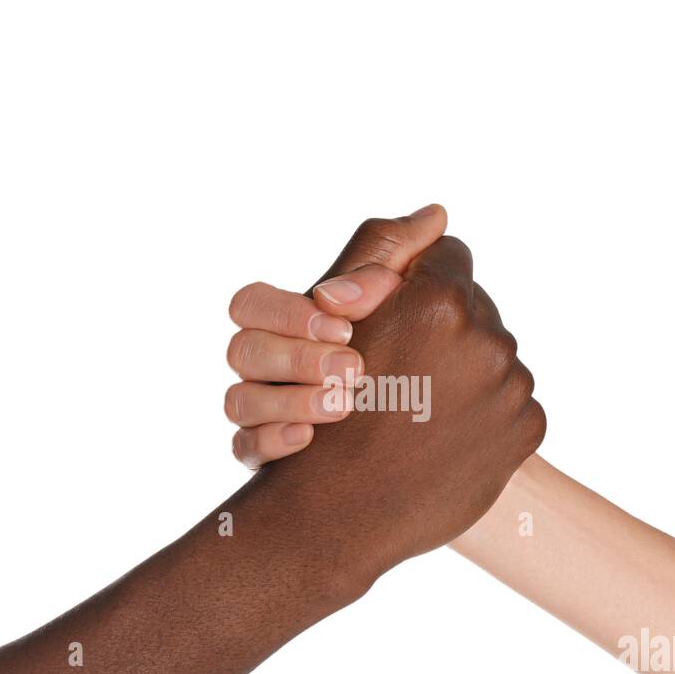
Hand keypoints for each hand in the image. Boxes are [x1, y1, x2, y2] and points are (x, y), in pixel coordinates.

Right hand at [224, 204, 446, 466]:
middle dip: (299, 356)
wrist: (421, 445)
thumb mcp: (406, 307)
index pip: (252, 302)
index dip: (290, 311)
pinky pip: (244, 449)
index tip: (345, 321)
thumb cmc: (408, 362)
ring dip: (292, 399)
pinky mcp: (270, 458)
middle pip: (243, 349)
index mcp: (289, 322)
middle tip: (354, 368)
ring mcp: (264, 412)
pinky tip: (309, 440)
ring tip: (343, 404)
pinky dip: (273, 441)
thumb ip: (409, 262)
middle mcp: (267, 366)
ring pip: (238, 401)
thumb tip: (436, 216)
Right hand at [236, 218, 544, 598]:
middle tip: (407, 370)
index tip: (398, 317)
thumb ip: (385, 257)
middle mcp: (488, 338)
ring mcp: (513, 387)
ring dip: (467, 372)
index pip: (449, 256)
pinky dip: (487, 415)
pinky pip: (513, 403)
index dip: (419, 284)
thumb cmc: (326, 415)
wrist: (342, 514)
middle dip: (446, 329)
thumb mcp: (338, 323)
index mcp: (440, 302)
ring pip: (494, 356)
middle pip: (475, 308)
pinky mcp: (528, 429)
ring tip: (422, 407)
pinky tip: (445, 436)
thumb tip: (439, 212)